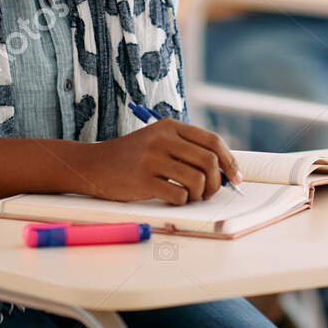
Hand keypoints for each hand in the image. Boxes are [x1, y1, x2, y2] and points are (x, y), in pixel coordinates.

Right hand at [74, 118, 240, 203]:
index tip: (236, 177)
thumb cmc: (130, 157)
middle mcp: (162, 139)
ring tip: (190, 196)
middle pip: (209, 161)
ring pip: (197, 180)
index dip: (230, 161)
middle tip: (211, 193)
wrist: (91, 165)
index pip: (212, 141)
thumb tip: (223, 171)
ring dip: (200, 194)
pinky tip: (173, 198)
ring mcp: (152, 159)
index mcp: (169, 126)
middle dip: (217, 182)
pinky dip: (182, 202)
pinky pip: (178, 195)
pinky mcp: (143, 180)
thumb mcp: (157, 141)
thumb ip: (185, 149)